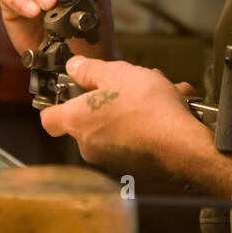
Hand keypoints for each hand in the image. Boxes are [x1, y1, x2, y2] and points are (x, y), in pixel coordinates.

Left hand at [39, 56, 231, 195]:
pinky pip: (135, 137)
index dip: (57, 101)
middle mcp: (89, 144)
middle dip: (109, 97)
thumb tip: (74, 66)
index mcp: (77, 121)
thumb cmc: (147, 109)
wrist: (182, 145)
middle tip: (128, 82)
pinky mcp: (133, 166)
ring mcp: (111, 158)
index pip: (49, 118)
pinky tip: (171, 106)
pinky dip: (148, 123)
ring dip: (134, 107)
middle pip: (89, 117)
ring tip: (160, 91)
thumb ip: (89, 69)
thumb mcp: (116, 73)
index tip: (71, 88)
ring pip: (117, 124)